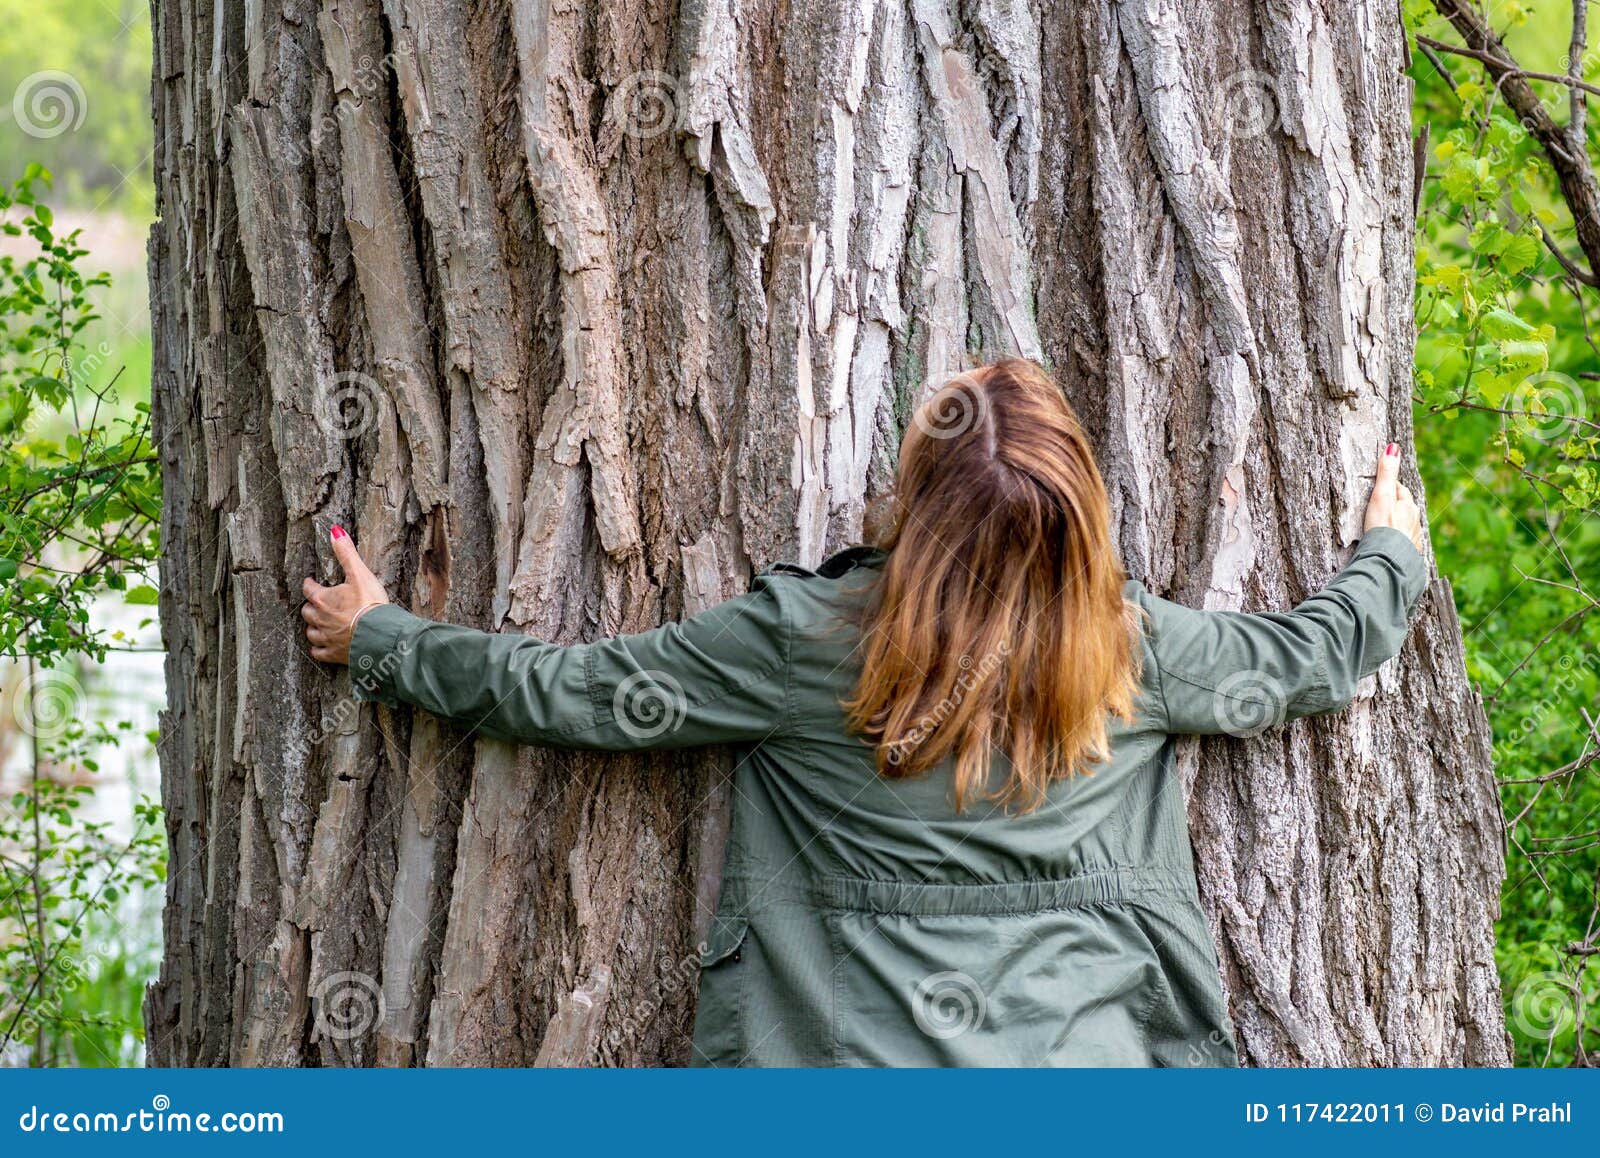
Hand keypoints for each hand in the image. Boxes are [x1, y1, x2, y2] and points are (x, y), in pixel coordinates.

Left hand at [301, 526, 388, 664]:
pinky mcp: (334, 654)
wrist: (379, 635)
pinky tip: (321, 647)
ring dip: (313, 627)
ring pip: (311, 632)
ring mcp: (326, 638)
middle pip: (307, 611)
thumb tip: (335, 531)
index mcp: (323, 599)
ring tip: (319, 624)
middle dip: (311, 606)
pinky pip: (319, 653)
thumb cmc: (369, 604)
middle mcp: (320, 619)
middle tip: (317, 603)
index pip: (309, 588)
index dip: (310, 584)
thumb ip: (346, 553)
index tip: (311, 582)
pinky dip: (319, 649)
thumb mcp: (360, 574)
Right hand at [1363, 443, 1424, 552]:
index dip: (1390, 488)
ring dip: (1398, 525)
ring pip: (1406, 526)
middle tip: (1384, 505)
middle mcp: (1415, 521)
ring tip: (1387, 526)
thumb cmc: (1383, 527)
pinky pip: (1404, 543)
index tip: (1382, 487)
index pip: (1400, 491)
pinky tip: (1393, 545)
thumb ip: (1387, 473)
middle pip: (1405, 508)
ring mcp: (1413, 538)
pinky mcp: (1409, 554)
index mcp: (1408, 506)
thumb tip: (1393, 447)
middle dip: (1396, 506)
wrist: (1388, 560)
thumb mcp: (1381, 496)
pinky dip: (1398, 541)